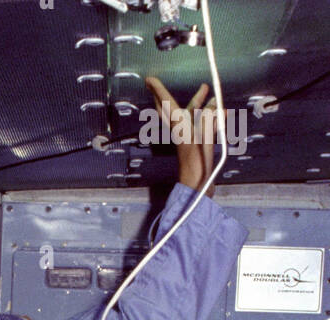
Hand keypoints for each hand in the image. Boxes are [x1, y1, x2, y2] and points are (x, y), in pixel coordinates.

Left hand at [145, 76, 219, 196]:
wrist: (197, 188)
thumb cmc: (198, 167)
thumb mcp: (204, 141)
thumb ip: (209, 121)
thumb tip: (214, 105)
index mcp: (180, 127)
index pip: (167, 103)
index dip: (159, 90)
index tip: (149, 79)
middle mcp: (181, 130)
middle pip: (171, 109)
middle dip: (165, 96)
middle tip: (157, 84)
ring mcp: (188, 137)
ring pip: (189, 114)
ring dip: (197, 102)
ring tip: (207, 89)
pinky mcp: (196, 144)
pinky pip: (201, 125)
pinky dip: (210, 117)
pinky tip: (222, 113)